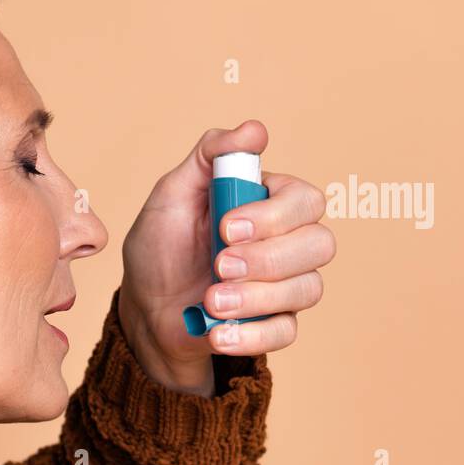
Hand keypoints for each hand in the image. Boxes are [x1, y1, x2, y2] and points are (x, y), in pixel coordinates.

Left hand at [118, 120, 334, 393]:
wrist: (145, 308)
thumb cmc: (161, 247)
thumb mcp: (172, 195)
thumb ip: (210, 157)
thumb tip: (254, 130)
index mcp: (270, 203)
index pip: (305, 200)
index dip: (272, 216)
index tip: (225, 227)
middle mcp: (288, 242)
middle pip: (319, 244)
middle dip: (268, 259)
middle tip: (218, 265)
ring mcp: (285, 285)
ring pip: (307, 289)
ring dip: (256, 297)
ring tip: (210, 302)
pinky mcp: (274, 324)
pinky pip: (287, 332)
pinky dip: (251, 335)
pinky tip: (216, 334)